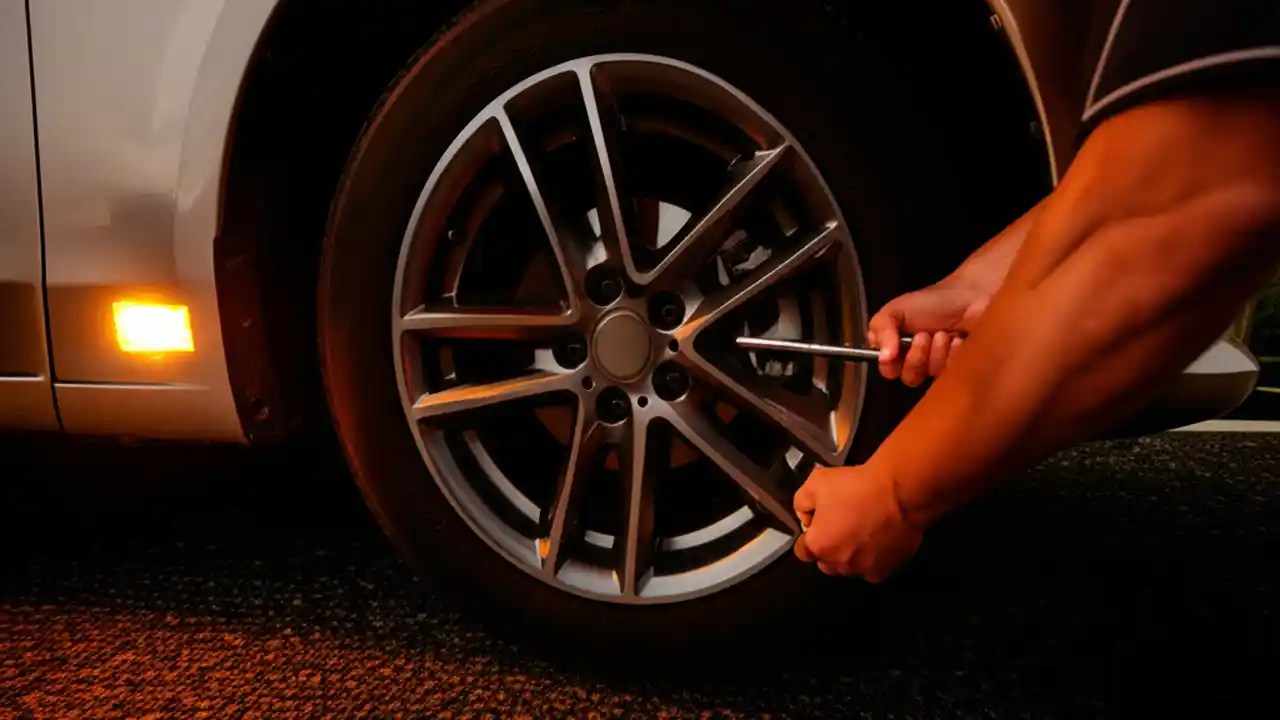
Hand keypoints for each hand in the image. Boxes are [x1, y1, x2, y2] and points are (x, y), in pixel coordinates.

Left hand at [793, 464, 923, 582]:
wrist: (898, 492)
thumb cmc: (855, 486)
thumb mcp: (815, 483)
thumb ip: (802, 503)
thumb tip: (806, 517)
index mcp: (819, 546)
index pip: (803, 552)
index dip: (809, 537)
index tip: (819, 524)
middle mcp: (839, 564)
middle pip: (826, 562)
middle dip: (829, 549)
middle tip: (841, 527)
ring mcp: (864, 570)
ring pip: (850, 567)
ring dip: (850, 556)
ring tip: (862, 533)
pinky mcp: (887, 569)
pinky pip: (872, 569)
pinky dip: (872, 559)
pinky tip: (878, 541)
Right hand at [867, 277, 989, 385]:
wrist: (969, 296)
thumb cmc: (932, 301)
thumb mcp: (896, 310)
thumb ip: (881, 329)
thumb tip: (883, 356)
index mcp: (896, 347)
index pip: (887, 369)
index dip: (890, 364)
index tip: (896, 350)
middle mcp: (916, 359)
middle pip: (909, 377)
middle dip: (917, 356)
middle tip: (924, 336)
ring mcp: (938, 365)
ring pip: (930, 374)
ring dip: (936, 352)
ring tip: (943, 334)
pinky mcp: (958, 368)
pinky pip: (952, 373)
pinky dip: (953, 354)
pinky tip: (958, 340)